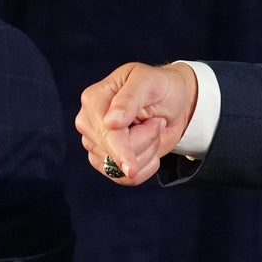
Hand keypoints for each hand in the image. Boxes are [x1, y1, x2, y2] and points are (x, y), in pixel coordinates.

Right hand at [74, 61, 198, 184]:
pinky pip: (123, 179)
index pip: (105, 133)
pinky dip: (144, 168)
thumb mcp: (149, 82)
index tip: (131, 168)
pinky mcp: (105, 161)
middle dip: (145, 141)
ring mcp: (95, 143)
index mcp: (93, 99)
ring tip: (151, 128)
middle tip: (155, 120)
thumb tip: (109, 123)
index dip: (121, 150)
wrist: (173, 103)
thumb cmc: (160, 87)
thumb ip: (129, 99)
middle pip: (114, 153)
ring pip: (119, 169)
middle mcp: (88, 123)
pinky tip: (150, 149)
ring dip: (147, 152)